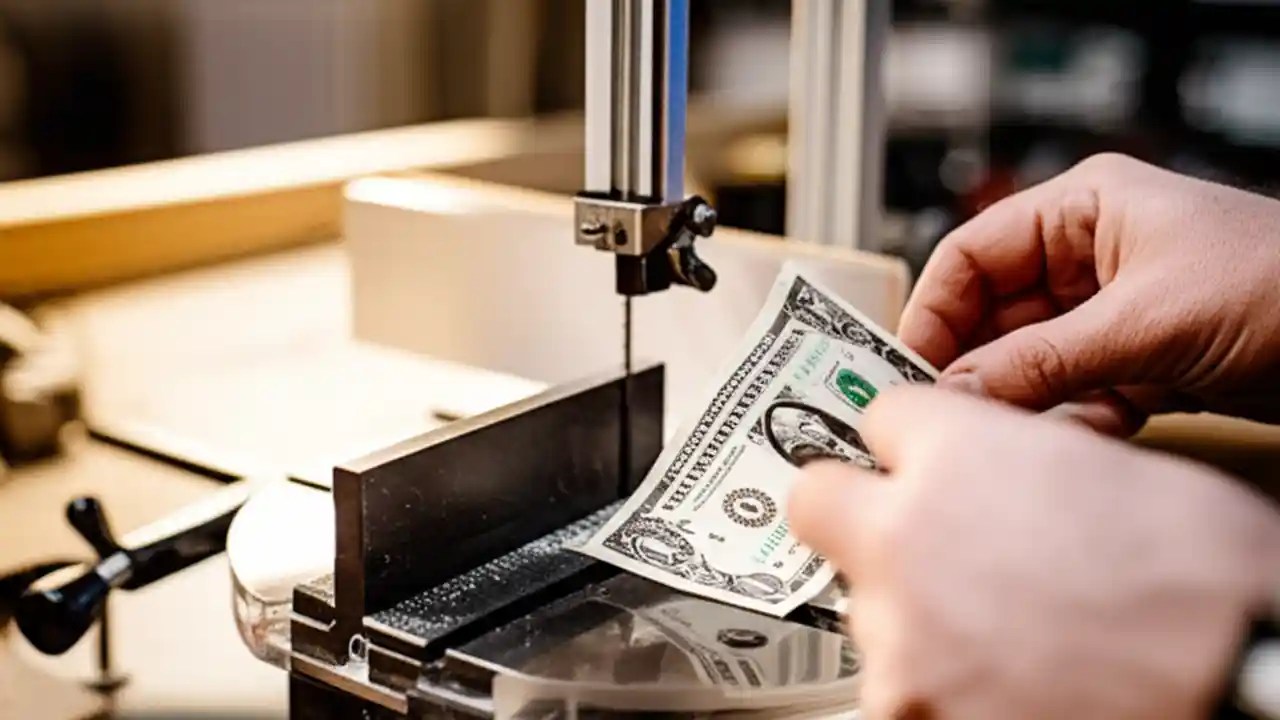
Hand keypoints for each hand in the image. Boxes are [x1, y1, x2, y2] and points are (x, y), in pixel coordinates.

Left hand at [789, 387, 1279, 719]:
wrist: (1236, 682)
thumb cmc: (1204, 580)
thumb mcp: (1110, 472)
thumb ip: (1017, 461)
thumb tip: (992, 473)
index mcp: (957, 453)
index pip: (880, 418)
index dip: (908, 442)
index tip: (919, 461)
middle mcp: (903, 534)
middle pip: (820, 499)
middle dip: (856, 511)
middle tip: (910, 538)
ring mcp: (896, 632)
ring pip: (861, 602)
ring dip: (911, 611)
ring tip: (996, 632)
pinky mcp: (903, 707)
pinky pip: (890, 680)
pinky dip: (930, 682)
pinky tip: (995, 681)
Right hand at [900, 153, 1279, 434]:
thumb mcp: (1145, 321)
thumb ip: (1041, 360)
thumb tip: (959, 392)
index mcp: (1083, 211)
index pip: (971, 255)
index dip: (934, 311)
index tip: (910, 367)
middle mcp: (1091, 256)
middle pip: (995, 314)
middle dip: (979, 366)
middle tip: (954, 415)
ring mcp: (1115, 311)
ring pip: (1032, 360)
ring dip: (1028, 399)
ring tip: (1022, 431)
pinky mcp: (1142, 360)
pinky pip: (1077, 391)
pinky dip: (1077, 417)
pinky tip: (1094, 430)